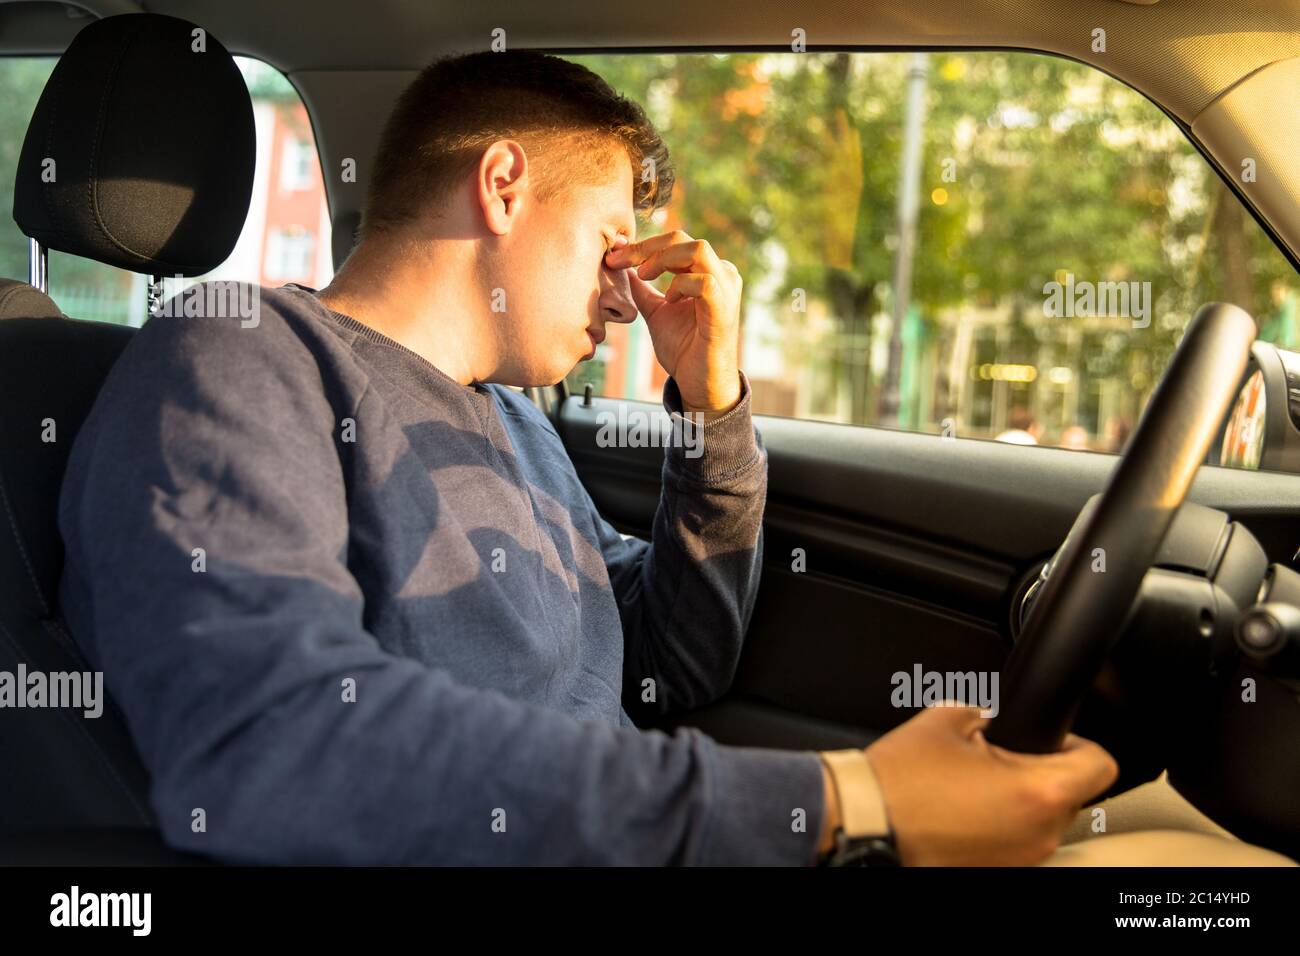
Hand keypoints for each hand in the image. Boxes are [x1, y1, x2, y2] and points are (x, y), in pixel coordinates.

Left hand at [605, 231, 742, 414]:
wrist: (698, 382)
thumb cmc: (683, 348)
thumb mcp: (656, 312)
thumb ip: (643, 290)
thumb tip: (623, 268)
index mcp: (706, 271)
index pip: (674, 242)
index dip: (642, 244)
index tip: (614, 256)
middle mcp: (720, 274)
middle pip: (684, 239)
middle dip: (647, 247)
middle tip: (621, 261)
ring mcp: (725, 290)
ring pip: (697, 250)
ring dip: (663, 259)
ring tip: (644, 275)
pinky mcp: (724, 309)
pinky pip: (704, 282)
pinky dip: (681, 285)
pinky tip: (669, 299)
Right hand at [861, 704, 1118, 865]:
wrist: (863, 820)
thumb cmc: (900, 780)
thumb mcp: (946, 719)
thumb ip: (985, 710)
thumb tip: (994, 715)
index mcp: (1038, 793)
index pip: (1100, 765)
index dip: (1078, 742)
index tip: (1054, 736)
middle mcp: (1038, 834)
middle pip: (1073, 795)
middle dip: (1043, 771)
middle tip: (1001, 756)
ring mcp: (1019, 859)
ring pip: (1044, 821)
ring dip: (1022, 799)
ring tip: (977, 782)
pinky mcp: (997, 871)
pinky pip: (1017, 841)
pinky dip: (1002, 823)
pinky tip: (965, 808)